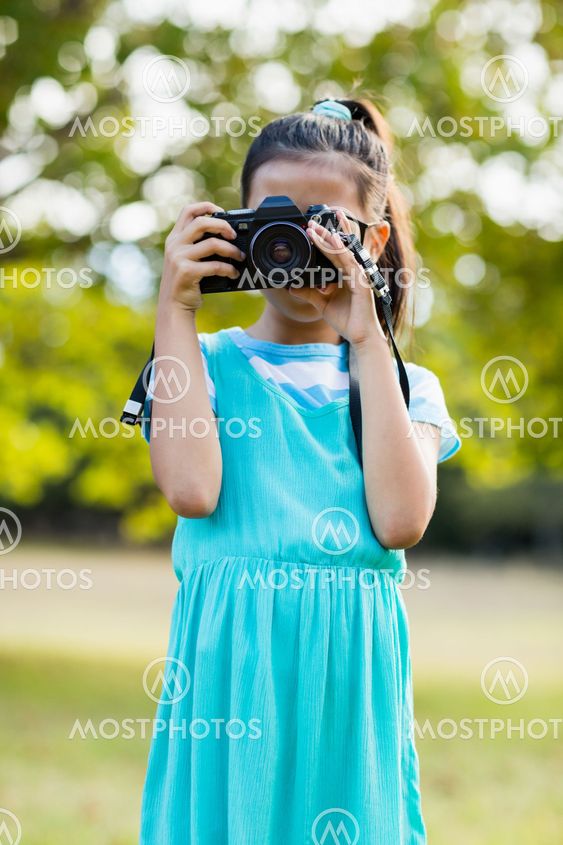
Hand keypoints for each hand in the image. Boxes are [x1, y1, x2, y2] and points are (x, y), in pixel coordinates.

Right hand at [159, 202, 244, 311]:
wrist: (174, 307)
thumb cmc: (186, 283)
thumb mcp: (186, 259)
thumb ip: (197, 245)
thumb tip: (227, 235)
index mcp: (175, 238)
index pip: (188, 210)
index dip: (207, 206)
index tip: (222, 212)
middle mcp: (175, 245)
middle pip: (202, 222)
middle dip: (223, 225)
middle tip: (235, 235)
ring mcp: (179, 258)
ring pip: (212, 243)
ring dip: (231, 250)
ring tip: (240, 257)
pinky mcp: (186, 272)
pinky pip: (215, 265)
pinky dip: (229, 269)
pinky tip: (234, 273)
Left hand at [288, 211, 385, 346]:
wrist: (360, 337)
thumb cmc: (347, 321)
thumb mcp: (322, 304)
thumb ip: (310, 294)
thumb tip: (292, 287)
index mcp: (347, 274)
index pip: (337, 252)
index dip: (326, 239)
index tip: (312, 229)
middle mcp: (354, 271)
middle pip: (340, 247)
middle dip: (326, 233)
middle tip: (310, 222)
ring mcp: (359, 275)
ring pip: (342, 251)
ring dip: (328, 238)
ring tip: (314, 228)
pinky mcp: (361, 281)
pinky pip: (348, 262)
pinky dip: (339, 251)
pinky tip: (331, 241)